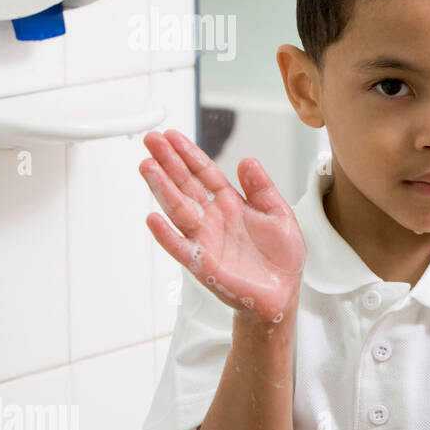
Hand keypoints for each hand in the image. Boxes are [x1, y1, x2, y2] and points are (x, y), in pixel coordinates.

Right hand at [139, 129, 305, 322]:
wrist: (282, 293)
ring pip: (178, 210)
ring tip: (147, 167)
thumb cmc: (280, 256)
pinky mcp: (202, 264)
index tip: (171, 136)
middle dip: (168, 162)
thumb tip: (247, 160)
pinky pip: (180, 247)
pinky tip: (153, 218)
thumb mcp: (278, 213)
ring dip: (161, 189)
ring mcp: (205, 239)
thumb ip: (262, 188)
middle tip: (150, 140)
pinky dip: (166, 234)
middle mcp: (212, 218)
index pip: (204, 173)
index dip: (188, 154)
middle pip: (185, 185)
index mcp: (230, 203)